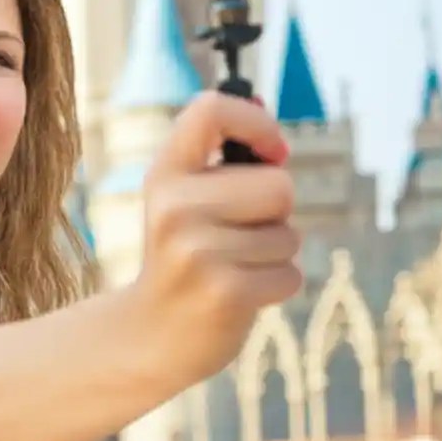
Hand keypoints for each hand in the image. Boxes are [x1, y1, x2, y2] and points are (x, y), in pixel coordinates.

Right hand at [134, 91, 300, 383]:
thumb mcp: (185, 197)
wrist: (151, 332)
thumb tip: (265, 108)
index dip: (256, 122)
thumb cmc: (183, 254)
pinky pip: (290, 273)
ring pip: (288, 235)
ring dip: (274, 253)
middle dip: (276, 212)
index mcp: (164, 174)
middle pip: (278, 185)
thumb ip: (222, 156)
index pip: (211, 109)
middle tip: (239, 233)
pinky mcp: (224, 292)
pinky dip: (277, 285)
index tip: (270, 152)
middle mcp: (173, 206)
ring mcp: (196, 251)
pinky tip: (239, 293)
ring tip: (232, 266)